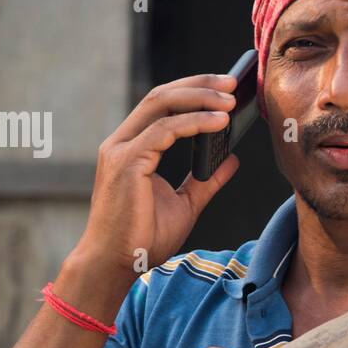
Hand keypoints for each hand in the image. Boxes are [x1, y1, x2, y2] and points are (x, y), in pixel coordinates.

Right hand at [74, 74, 243, 277]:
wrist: (116, 264)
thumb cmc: (142, 238)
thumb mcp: (185, 204)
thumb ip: (206, 180)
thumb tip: (231, 159)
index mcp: (131, 148)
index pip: (161, 105)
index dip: (192, 90)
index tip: (224, 88)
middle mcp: (122, 143)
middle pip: (161, 96)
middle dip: (199, 85)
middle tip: (232, 83)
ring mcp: (121, 150)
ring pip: (161, 105)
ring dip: (200, 98)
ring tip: (230, 100)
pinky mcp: (126, 163)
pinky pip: (164, 131)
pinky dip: (194, 122)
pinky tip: (218, 123)